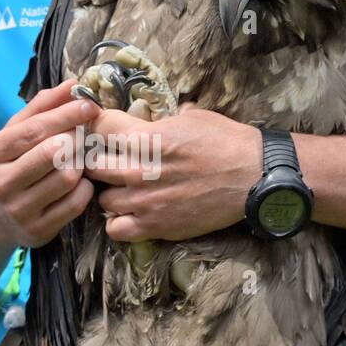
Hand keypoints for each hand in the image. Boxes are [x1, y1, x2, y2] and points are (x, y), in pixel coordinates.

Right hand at [0, 80, 98, 247]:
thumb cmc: (6, 167)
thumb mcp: (12, 135)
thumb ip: (41, 108)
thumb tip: (72, 84)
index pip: (34, 131)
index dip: (66, 116)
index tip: (89, 105)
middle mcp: (1, 182)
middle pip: (54, 154)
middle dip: (77, 140)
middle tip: (86, 135)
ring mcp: (20, 209)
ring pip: (68, 178)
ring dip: (82, 164)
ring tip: (80, 159)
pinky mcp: (38, 230)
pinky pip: (76, 203)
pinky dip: (85, 189)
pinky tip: (80, 182)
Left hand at [83, 104, 258, 241]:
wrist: (254, 178)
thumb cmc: (228, 143)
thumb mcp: (193, 117)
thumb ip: (162, 119)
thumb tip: (150, 116)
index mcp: (146, 137)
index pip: (97, 126)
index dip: (97, 125)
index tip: (104, 128)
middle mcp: (138, 169)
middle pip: (90, 164)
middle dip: (98, 160)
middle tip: (110, 160)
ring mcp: (145, 200)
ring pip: (101, 198)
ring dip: (110, 192)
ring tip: (124, 190)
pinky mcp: (156, 225)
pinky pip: (116, 229)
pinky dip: (119, 222)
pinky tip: (132, 213)